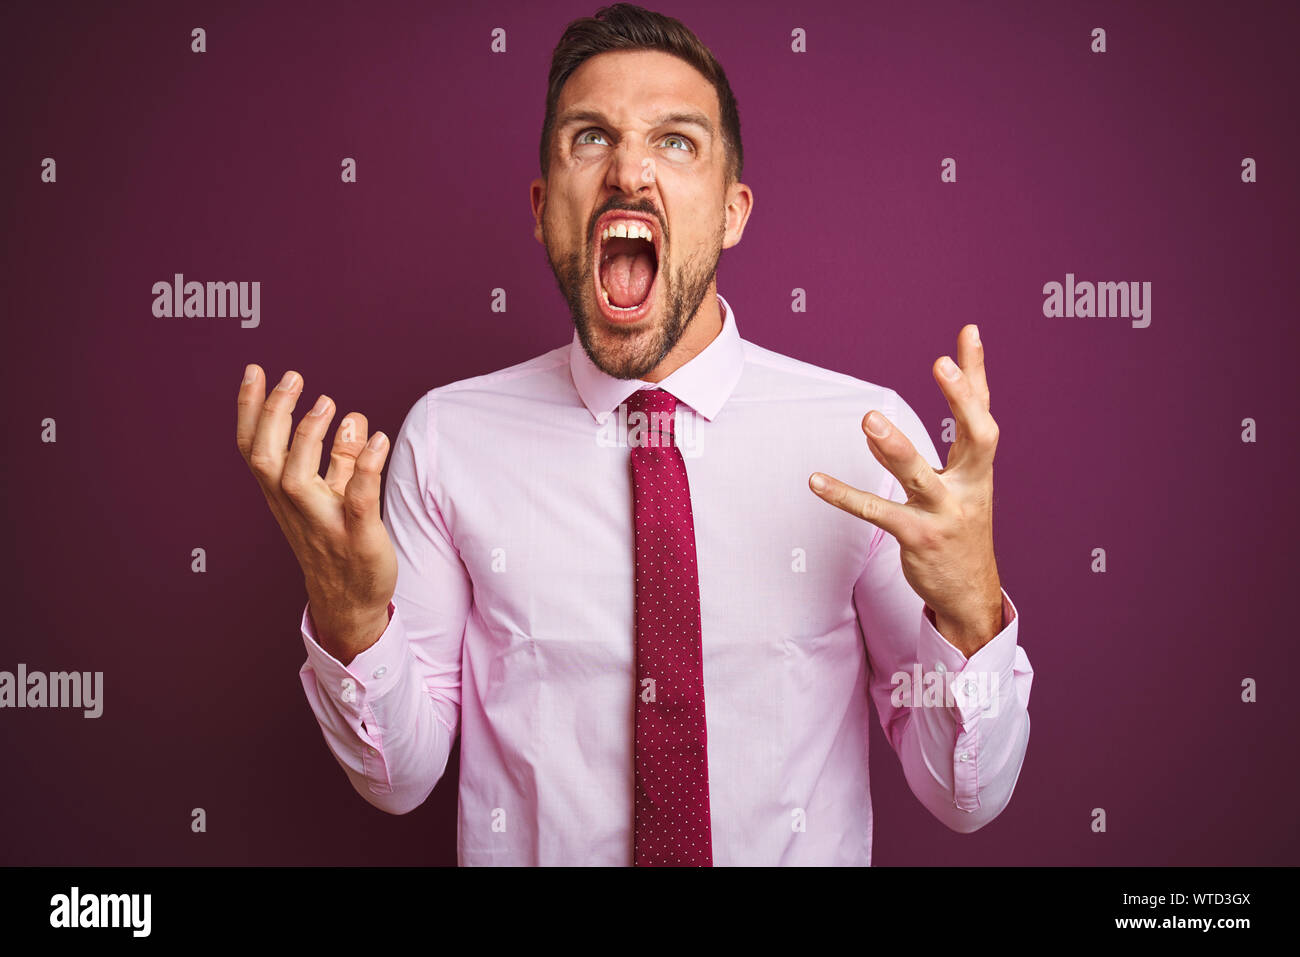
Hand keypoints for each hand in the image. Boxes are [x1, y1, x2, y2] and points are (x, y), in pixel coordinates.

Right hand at [236, 365, 397, 661]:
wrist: (350, 603)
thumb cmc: (340, 541)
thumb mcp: (335, 495)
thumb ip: (342, 458)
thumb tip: (350, 418)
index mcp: (283, 494)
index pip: (254, 447)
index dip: (250, 410)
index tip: (256, 371)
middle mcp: (295, 507)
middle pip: (267, 458)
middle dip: (275, 415)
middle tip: (293, 378)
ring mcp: (324, 522)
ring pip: (298, 478)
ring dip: (310, 437)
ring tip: (330, 403)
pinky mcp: (357, 537)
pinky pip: (358, 500)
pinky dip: (366, 468)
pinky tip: (378, 439)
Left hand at [808, 325, 1002, 653]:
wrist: (970, 595)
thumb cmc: (959, 529)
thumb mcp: (958, 485)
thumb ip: (917, 450)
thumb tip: (875, 419)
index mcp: (979, 469)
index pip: (982, 412)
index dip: (976, 373)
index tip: (969, 332)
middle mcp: (969, 487)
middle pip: (978, 438)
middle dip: (962, 400)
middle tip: (940, 363)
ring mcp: (945, 515)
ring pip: (920, 477)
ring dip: (894, 448)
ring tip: (869, 419)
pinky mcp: (918, 539)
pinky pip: (879, 514)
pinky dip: (845, 497)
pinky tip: (816, 480)